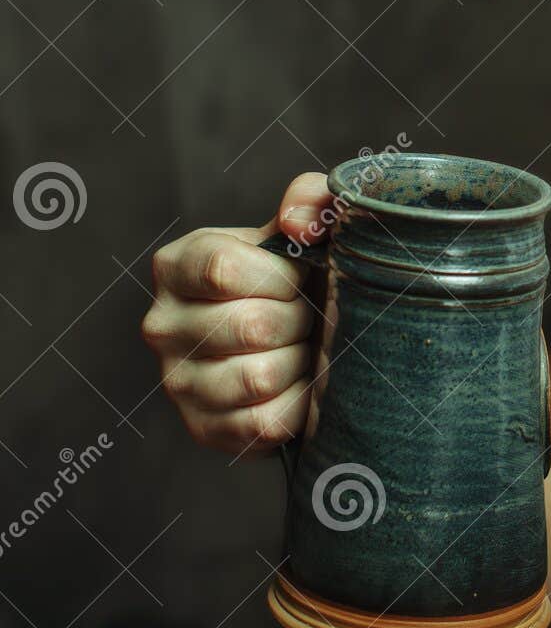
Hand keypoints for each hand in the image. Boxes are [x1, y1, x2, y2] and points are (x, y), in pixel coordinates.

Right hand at [140, 172, 330, 456]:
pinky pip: (265, 423)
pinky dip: (301, 404)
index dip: (281, 275)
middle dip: (301, 319)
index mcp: (178, 265)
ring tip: (305, 347)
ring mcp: (178, 382)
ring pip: (258, 378)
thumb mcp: (306, 223)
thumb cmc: (302, 272)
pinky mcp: (204, 429)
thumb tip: (298, 224)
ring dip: (302, 362)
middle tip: (309, 315)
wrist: (307, 333)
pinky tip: (303, 384)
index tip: (302, 274)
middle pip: (249, 326)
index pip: (222, 269)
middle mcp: (162, 324)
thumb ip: (311, 198)